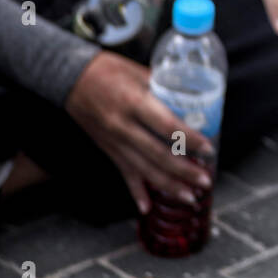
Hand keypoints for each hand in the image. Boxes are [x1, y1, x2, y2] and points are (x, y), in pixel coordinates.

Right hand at [64, 51, 214, 213]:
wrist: (69, 78)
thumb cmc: (107, 69)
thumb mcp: (139, 71)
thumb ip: (165, 87)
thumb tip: (193, 99)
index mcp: (133, 102)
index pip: (166, 126)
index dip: (189, 139)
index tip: (209, 148)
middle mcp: (123, 126)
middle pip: (158, 155)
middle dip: (185, 171)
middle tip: (206, 181)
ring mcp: (113, 142)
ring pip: (144, 170)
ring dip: (169, 186)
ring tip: (190, 197)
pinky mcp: (107, 150)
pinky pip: (124, 175)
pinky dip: (136, 193)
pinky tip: (147, 208)